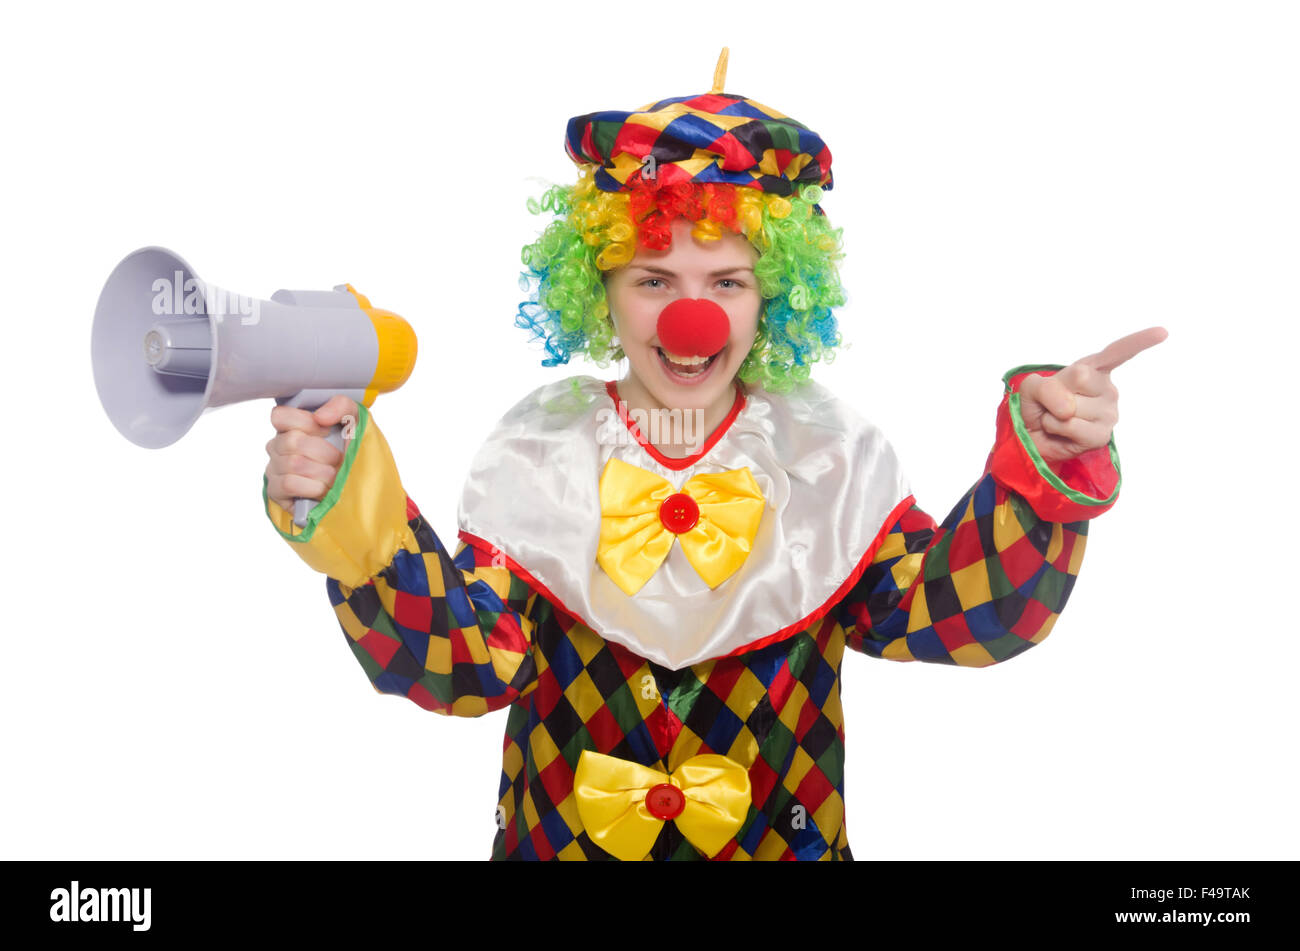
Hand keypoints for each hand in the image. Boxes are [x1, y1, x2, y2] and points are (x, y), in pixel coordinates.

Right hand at [264, 395, 358, 512]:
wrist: (357, 489)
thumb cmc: (350, 454)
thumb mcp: (354, 423)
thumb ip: (342, 406)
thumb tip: (320, 416)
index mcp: (292, 426)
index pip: (280, 416)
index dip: (305, 422)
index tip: (326, 430)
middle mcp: (278, 445)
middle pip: (292, 441)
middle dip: (324, 453)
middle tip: (337, 459)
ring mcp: (274, 468)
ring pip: (293, 464)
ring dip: (323, 472)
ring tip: (333, 477)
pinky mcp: (275, 490)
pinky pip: (289, 484)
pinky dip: (314, 488)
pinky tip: (322, 489)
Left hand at [1018, 327, 1167, 462]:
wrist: (1034, 437)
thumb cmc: (1039, 406)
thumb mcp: (1032, 387)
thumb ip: (1044, 387)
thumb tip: (1068, 409)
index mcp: (1095, 369)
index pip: (1118, 352)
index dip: (1139, 341)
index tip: (1162, 332)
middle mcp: (1108, 388)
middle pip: (1080, 376)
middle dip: (1056, 390)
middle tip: (1054, 402)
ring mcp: (1109, 413)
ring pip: (1071, 406)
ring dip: (1052, 414)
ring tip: (1058, 418)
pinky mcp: (1102, 435)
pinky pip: (1070, 426)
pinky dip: (1055, 428)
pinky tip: (1062, 431)